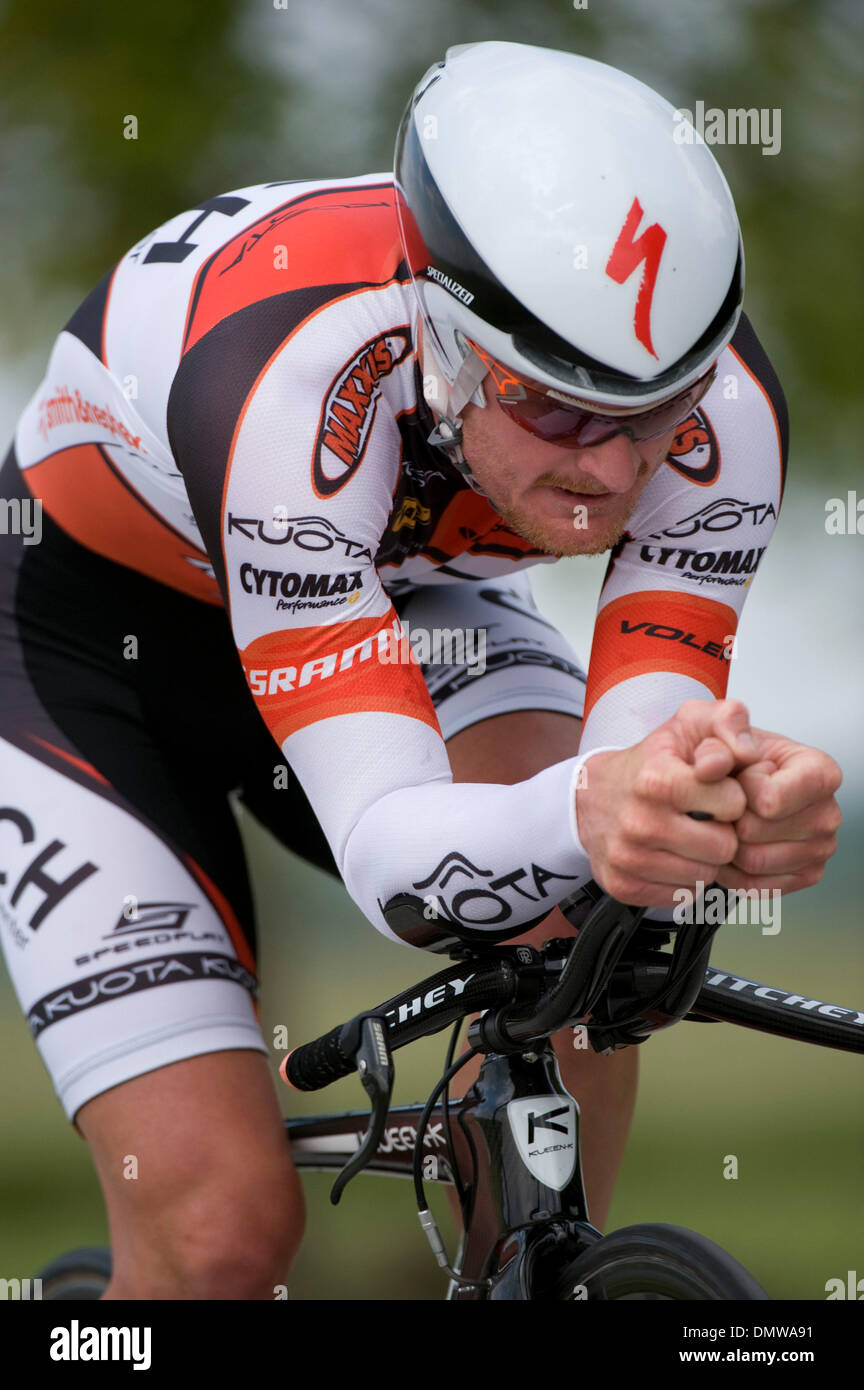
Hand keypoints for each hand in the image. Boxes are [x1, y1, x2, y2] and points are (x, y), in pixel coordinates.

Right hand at [575, 699, 760, 907]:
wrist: (593, 797)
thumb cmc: (650, 762)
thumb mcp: (688, 723)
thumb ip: (728, 721)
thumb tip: (747, 752)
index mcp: (657, 780)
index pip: (733, 804)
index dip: (731, 798)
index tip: (713, 791)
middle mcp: (639, 822)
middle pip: (723, 847)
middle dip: (722, 833)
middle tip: (704, 819)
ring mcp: (628, 859)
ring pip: (705, 876)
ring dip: (704, 859)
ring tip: (688, 836)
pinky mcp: (624, 887)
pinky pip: (682, 896)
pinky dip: (683, 878)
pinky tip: (671, 856)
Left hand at [713, 730, 841, 894]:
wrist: (723, 781)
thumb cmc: (725, 750)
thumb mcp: (714, 724)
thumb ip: (719, 729)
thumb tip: (711, 764)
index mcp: (820, 772)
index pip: (769, 800)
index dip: (740, 790)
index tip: (741, 775)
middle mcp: (829, 814)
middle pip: (756, 834)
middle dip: (728, 818)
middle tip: (727, 801)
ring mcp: (821, 849)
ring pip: (753, 863)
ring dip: (725, 845)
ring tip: (725, 821)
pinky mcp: (805, 876)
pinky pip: (755, 887)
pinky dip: (731, 871)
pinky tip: (728, 845)